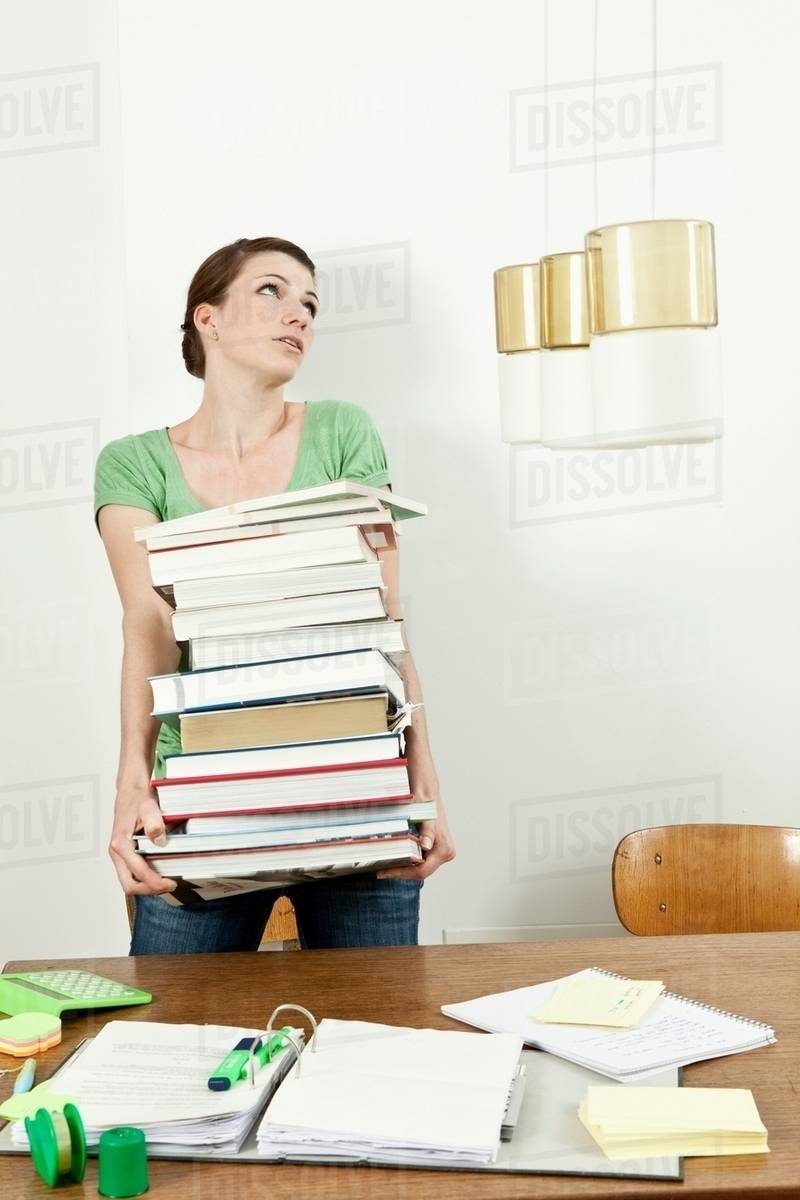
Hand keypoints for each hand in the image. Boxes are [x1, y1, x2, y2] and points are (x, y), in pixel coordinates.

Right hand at [109, 780, 177, 895]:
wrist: (130, 790)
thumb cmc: (138, 798)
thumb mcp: (148, 806)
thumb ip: (154, 823)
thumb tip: (159, 840)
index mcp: (120, 844)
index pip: (138, 873)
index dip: (155, 883)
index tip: (171, 883)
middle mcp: (116, 852)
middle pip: (129, 885)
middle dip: (150, 889)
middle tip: (169, 885)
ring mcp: (118, 854)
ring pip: (129, 881)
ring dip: (147, 885)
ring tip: (166, 880)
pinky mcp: (123, 854)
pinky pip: (131, 873)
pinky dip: (144, 878)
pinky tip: (158, 871)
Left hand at [377, 789, 455, 881]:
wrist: (426, 790)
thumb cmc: (425, 800)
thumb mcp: (424, 814)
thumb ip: (428, 831)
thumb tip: (426, 846)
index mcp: (445, 848)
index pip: (422, 870)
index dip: (402, 873)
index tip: (384, 872)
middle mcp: (445, 853)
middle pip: (420, 873)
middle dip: (400, 872)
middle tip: (380, 871)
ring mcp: (439, 853)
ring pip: (418, 869)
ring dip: (402, 868)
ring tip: (383, 865)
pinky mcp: (432, 850)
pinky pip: (418, 862)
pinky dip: (405, 861)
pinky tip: (392, 857)